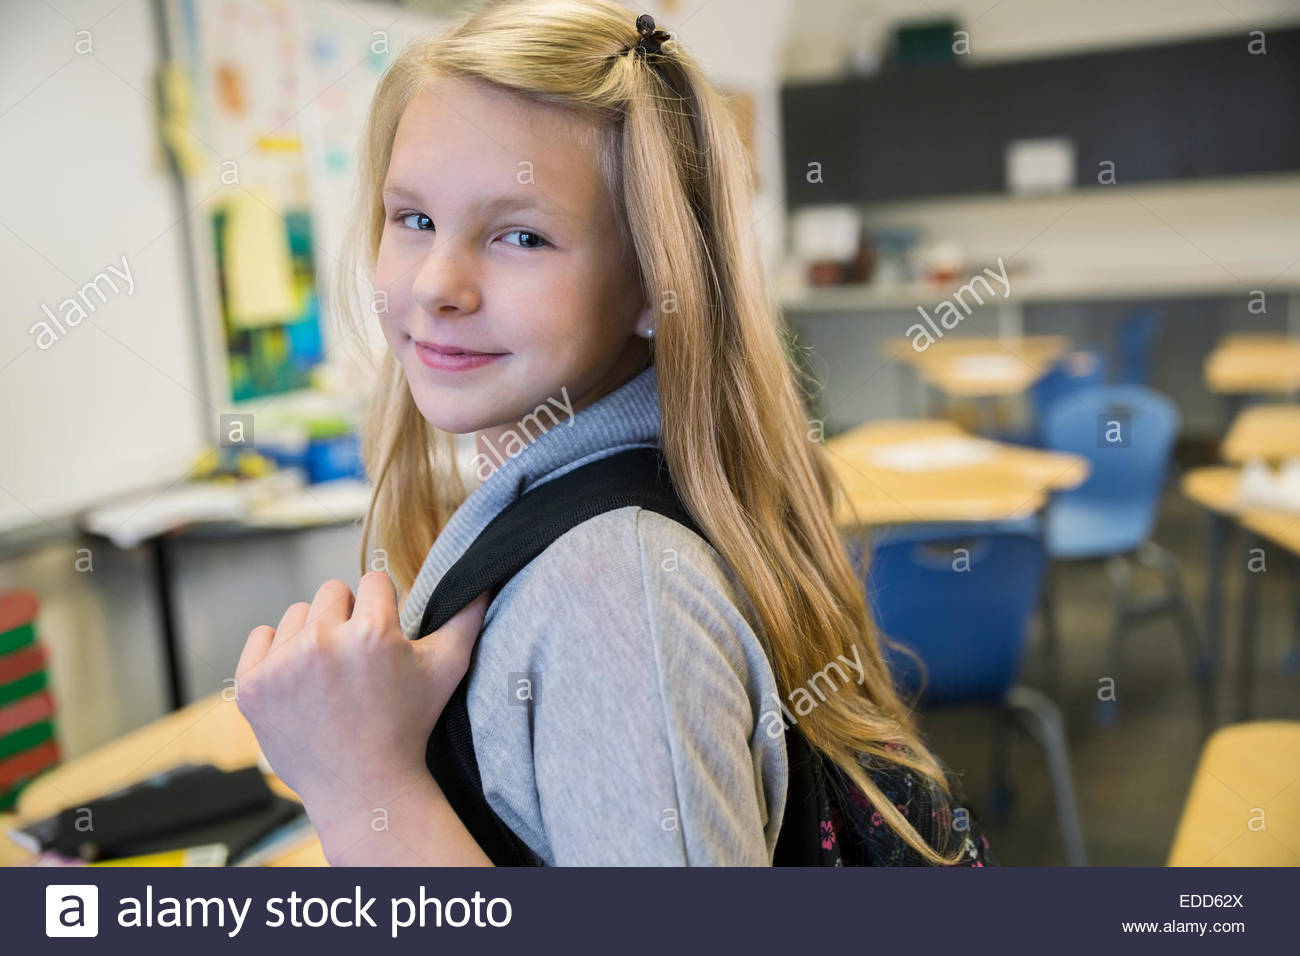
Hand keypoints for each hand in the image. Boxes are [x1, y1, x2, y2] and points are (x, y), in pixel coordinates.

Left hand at [235, 571, 488, 811]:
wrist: (364, 787)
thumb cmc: (409, 726)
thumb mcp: (447, 670)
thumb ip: (468, 617)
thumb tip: (484, 579)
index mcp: (371, 633)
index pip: (373, 582)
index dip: (383, 608)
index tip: (384, 639)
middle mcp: (322, 643)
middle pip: (333, 592)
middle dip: (348, 617)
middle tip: (357, 660)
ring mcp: (282, 665)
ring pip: (298, 613)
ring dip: (313, 634)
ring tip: (330, 675)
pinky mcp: (252, 685)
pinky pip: (260, 636)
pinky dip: (275, 653)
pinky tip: (299, 680)